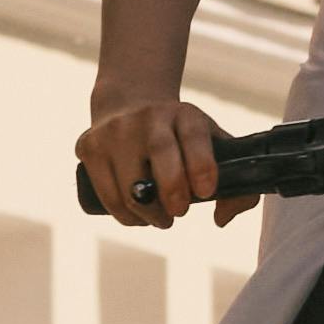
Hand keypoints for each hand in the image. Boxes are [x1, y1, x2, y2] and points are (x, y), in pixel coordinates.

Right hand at [79, 91, 228, 228]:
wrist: (128, 104)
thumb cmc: (179, 138)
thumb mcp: (211, 145)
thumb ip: (234, 186)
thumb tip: (220, 218)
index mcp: (184, 114)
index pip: (194, 135)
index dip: (202, 166)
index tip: (206, 193)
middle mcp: (148, 116)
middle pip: (160, 154)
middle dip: (172, 192)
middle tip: (179, 213)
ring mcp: (115, 130)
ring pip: (129, 185)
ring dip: (147, 214)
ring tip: (160, 217)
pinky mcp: (89, 146)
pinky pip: (106, 194)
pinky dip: (124, 214)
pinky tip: (136, 213)